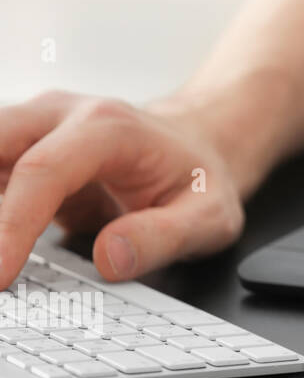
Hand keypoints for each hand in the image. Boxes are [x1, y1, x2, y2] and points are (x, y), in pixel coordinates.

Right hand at [0, 91, 247, 288]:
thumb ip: (162, 238)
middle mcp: (61, 115)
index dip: (11, 226)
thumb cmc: (197, 179)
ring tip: (1, 262)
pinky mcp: (17, 149)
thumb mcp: (208, 216)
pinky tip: (2, 248)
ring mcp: (33, 127)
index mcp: (108, 128)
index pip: (42, 172)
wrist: (195, 144)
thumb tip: (109, 259)